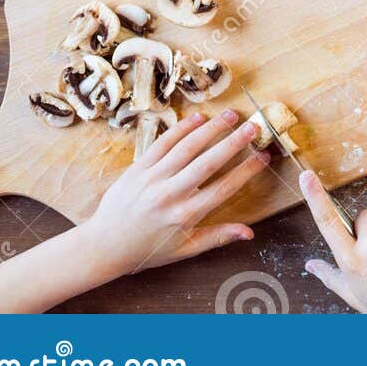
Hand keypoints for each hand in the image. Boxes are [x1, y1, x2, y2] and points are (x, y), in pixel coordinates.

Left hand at [76, 109, 269, 277]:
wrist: (102, 246)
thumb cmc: (147, 250)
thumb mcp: (184, 250)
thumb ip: (217, 237)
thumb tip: (250, 233)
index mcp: (186, 215)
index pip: (224, 188)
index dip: (247, 171)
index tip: (264, 156)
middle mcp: (170, 194)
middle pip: (209, 162)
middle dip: (234, 142)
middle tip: (254, 126)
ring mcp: (152, 179)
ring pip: (187, 147)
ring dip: (211, 129)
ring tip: (231, 115)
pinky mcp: (137, 169)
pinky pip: (162, 144)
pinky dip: (181, 129)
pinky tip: (198, 118)